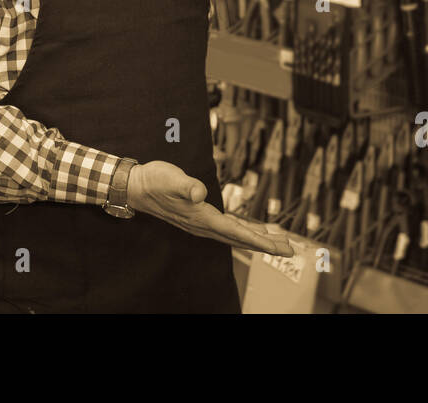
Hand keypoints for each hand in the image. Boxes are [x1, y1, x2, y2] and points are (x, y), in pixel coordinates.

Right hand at [129, 160, 294, 256]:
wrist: (137, 186)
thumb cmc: (155, 180)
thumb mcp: (171, 178)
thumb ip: (186, 186)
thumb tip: (199, 193)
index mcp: (201, 218)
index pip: (236, 232)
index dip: (259, 240)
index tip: (279, 247)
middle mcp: (204, 225)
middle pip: (241, 239)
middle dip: (266, 244)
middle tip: (291, 249)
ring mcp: (203, 223)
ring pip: (236, 235)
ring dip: (258, 239)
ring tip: (280, 241)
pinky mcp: (201, 216)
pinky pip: (229, 227)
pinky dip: (245, 230)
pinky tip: (255, 229)